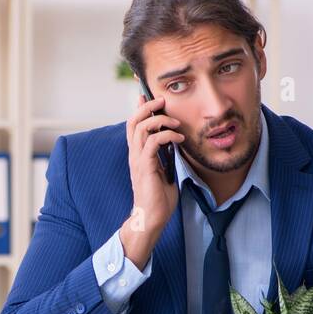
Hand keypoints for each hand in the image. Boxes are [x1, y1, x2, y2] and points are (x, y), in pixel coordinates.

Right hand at [121, 94, 183, 268]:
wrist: (152, 218)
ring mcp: (138, 160)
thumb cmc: (159, 198)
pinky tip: (179, 139)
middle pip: (133, 121)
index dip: (139, 108)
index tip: (147, 95)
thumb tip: (173, 141)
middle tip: (163, 101)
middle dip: (148, 106)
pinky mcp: (145, 167)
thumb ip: (165, 156)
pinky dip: (167, 136)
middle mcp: (134, 155)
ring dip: (160, 120)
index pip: (133, 125)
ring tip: (176, 123)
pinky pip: (152, 142)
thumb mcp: (164, 171)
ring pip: (141, 128)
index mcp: (137, 154)